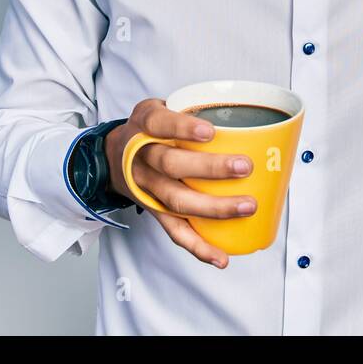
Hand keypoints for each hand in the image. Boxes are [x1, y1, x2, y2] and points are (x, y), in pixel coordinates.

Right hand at [105, 97, 256, 268]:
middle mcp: (141, 157)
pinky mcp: (154, 211)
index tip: (210, 132)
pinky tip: (220, 257)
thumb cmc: (151, 129)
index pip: (159, 124)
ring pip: (176, 200)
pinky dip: (198, 247)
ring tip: (246, 206)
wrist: (113, 156)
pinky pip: (174, 231)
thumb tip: (249, 115)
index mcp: (145, 125)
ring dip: (213, 207)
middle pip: (171, 165)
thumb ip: (193, 108)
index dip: (183, 128)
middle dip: (210, 168)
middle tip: (245, 166)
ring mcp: (146, 187)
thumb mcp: (163, 106)